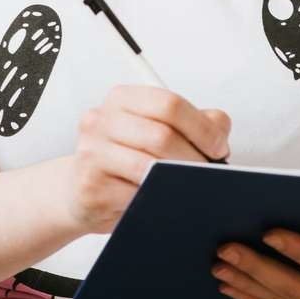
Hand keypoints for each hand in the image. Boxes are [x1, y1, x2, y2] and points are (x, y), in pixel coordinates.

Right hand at [58, 84, 230, 234]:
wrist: (80, 190)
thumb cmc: (125, 157)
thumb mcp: (155, 129)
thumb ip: (194, 122)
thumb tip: (219, 131)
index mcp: (122, 98)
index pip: (170, 104)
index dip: (202, 128)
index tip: (218, 147)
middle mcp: (101, 119)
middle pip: (162, 136)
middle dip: (194, 159)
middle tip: (208, 173)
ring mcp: (91, 152)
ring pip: (149, 167)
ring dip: (179, 181)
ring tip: (191, 187)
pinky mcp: (90, 186)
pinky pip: (135, 195)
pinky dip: (157, 200)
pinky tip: (162, 200)